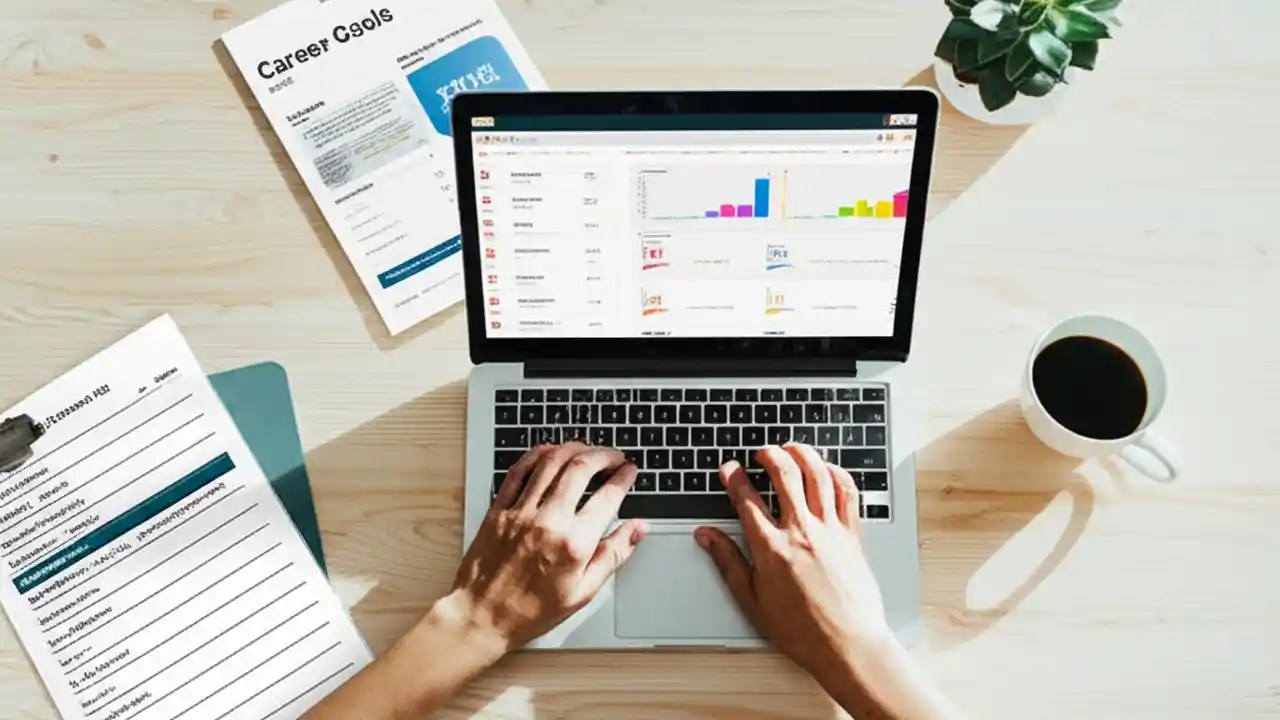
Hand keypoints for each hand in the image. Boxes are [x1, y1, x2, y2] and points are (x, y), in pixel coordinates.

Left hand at [451, 442, 647, 649]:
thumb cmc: (531, 610)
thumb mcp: (583, 592)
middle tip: (613, 455)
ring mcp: (521, 512)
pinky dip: (536, 454)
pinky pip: (519, 471)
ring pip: (551, 461)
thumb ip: (613, 555)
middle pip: (581, 467)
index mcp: (574, 543)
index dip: (623, 478)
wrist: (482, 615)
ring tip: (586, 448)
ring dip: (573, 447)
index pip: (608, 496)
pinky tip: (549, 451)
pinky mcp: (499, 509)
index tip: (629, 471)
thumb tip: (636, 529)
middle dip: (603, 454)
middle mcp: (549, 521)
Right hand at [696, 443, 889, 685]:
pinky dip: (836, 473)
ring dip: (802, 454)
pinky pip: (847, 492)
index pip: (746, 500)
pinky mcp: (853, 536)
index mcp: (773, 549)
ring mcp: (831, 531)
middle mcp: (802, 533)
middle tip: (761, 452)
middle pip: (785, 475)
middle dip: (769, 455)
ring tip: (791, 448)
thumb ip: (728, 562)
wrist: (848, 645)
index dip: (734, 478)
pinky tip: (827, 468)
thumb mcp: (752, 600)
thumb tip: (707, 537)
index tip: (729, 469)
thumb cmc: (803, 630)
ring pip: (817, 475)